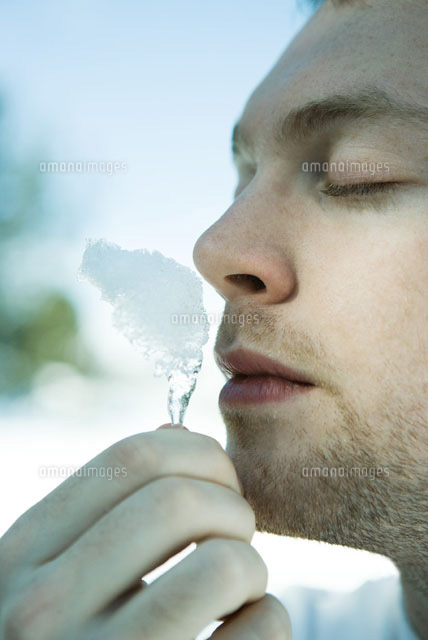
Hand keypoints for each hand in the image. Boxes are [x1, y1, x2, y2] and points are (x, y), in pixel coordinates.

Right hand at [0, 425, 290, 638]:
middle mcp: (44, 611)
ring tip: (233, 587)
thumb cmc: (72, 632)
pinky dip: (269, 619)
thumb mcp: (58, 566)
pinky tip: (238, 634)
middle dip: (231, 506)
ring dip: (250, 565)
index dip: (198, 452)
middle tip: (233, 533)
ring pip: (224, 564)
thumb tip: (175, 434)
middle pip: (180, 501)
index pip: (132, 456)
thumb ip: (107, 502)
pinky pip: (259, 630)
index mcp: (23, 555)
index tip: (216, 478)